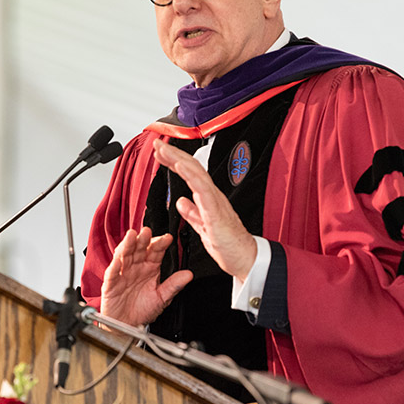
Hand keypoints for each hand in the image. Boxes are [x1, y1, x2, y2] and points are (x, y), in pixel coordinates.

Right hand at [100, 227, 193, 325]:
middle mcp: (136, 267)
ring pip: (124, 256)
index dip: (161, 243)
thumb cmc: (143, 310)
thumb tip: (189, 274)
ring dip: (127, 245)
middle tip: (148, 231)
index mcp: (150, 268)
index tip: (168, 238)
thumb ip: (174, 285)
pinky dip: (115, 266)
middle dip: (143, 239)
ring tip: (132, 236)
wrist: (128, 325)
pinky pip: (112, 273)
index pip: (156, 251)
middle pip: (139, 249)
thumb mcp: (162, 298)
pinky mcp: (111, 283)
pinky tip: (118, 260)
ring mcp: (123, 273)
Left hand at [152, 139, 257, 280]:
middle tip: (158, 144)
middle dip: (174, 155)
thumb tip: (181, 202)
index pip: (190, 175)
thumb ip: (192, 213)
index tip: (161, 154)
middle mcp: (213, 197)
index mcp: (208, 200)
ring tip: (165, 151)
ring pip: (197, 175)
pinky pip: (203, 191)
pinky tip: (181, 167)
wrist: (245, 260)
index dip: (175, 162)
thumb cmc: (229, 246)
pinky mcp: (216, 214)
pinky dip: (191, 177)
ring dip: (180, 161)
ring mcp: (215, 203)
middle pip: (192, 169)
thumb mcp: (203, 227)